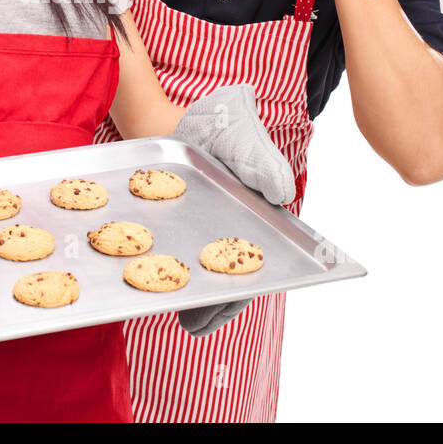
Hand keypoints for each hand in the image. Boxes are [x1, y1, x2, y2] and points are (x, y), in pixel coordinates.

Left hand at [169, 83, 291, 339]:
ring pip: (208, 272)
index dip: (253, 281)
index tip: (234, 301)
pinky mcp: (180, 230)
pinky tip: (162, 291)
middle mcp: (238, 225)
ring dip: (198, 298)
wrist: (171, 119)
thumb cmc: (218, 122)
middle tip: (196, 324)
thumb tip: (280, 193)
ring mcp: (209, 230)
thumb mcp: (241, 133)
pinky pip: (179, 258)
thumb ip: (261, 160)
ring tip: (184, 319)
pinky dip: (173, 276)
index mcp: (261, 210)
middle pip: (235, 273)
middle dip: (218, 301)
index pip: (266, 256)